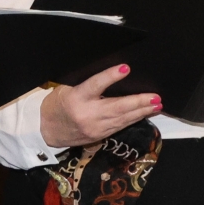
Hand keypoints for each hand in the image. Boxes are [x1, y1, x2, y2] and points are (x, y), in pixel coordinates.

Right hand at [40, 63, 161, 148]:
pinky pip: (120, 126)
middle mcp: (87, 114)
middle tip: (155, 97)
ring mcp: (95, 127)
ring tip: (157, 105)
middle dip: (138, 102)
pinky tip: (144, 114)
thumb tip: (113, 75)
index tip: (126, 69)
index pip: (95, 85)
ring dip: (141, 112)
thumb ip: (87, 85)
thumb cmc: (57, 104)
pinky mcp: (100, 135)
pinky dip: (134, 119)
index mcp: (76, 98)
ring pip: (123, 118)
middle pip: (117, 107)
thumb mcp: (66, 89)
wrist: (46, 131)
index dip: (110, 77)